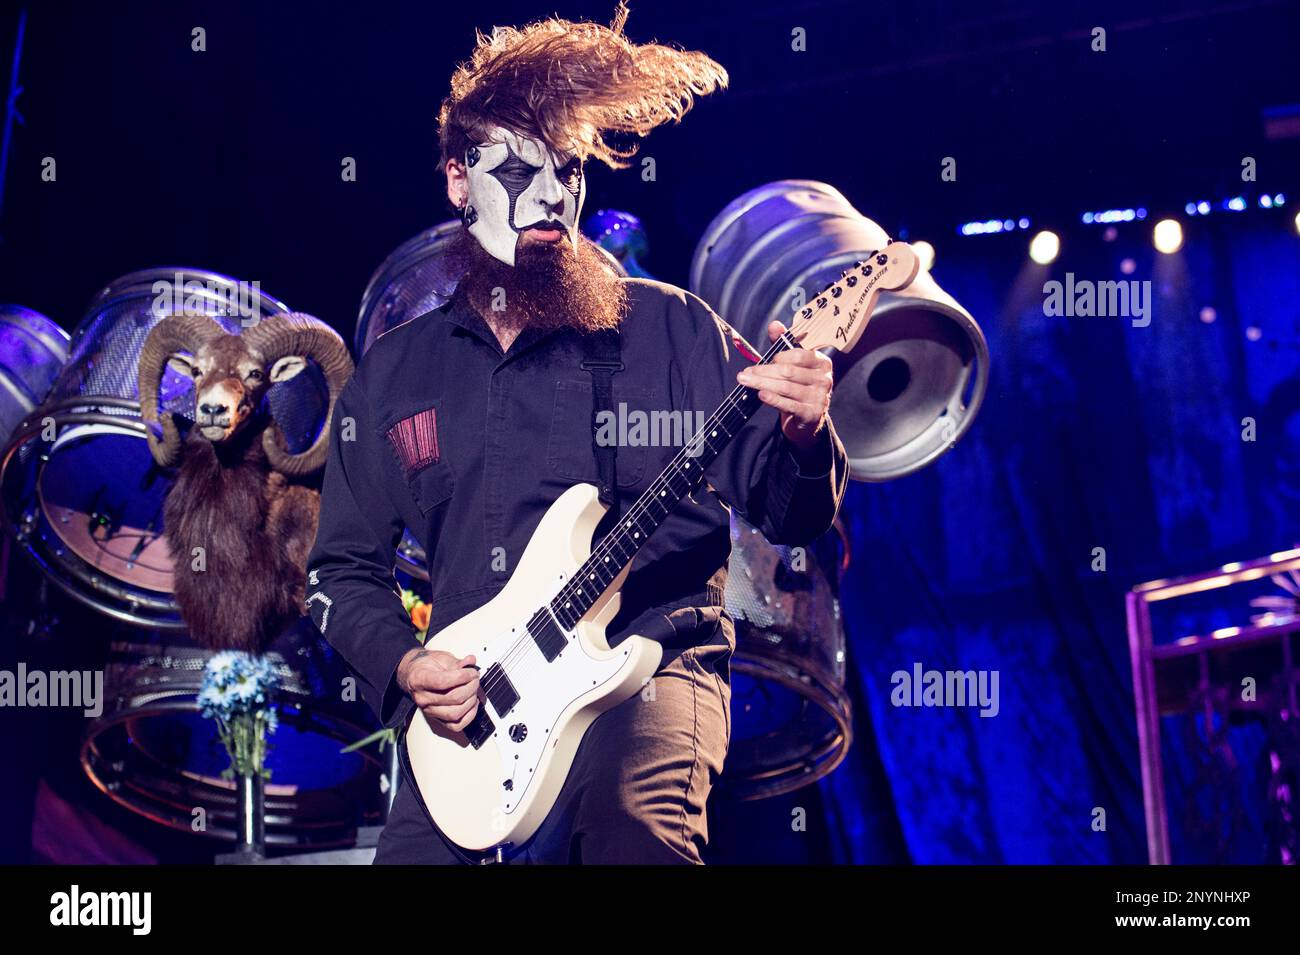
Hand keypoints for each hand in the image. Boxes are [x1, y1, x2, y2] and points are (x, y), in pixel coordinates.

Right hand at [397, 648, 480, 731]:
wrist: (415, 674)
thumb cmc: (426, 666)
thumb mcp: (440, 658)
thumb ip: (456, 662)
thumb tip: (471, 662)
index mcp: (419, 679)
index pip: (443, 682)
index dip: (462, 676)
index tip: (471, 672)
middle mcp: (422, 698)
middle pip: (452, 698)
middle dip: (470, 686)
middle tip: (475, 678)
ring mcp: (429, 710)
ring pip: (455, 713)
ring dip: (470, 700)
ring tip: (473, 689)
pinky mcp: (437, 719)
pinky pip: (456, 725)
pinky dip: (469, 716)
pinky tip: (472, 703)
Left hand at [736, 320, 833, 449]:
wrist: (808, 418)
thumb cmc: (799, 386)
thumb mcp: (793, 364)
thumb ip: (784, 344)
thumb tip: (774, 325)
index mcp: (821, 362)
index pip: (798, 355)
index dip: (778, 356)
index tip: (762, 361)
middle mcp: (824, 379)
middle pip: (789, 372)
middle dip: (763, 371)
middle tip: (744, 373)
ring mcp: (820, 397)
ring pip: (786, 387)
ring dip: (762, 384)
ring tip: (746, 382)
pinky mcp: (812, 413)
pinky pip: (789, 405)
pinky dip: (773, 399)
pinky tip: (761, 394)